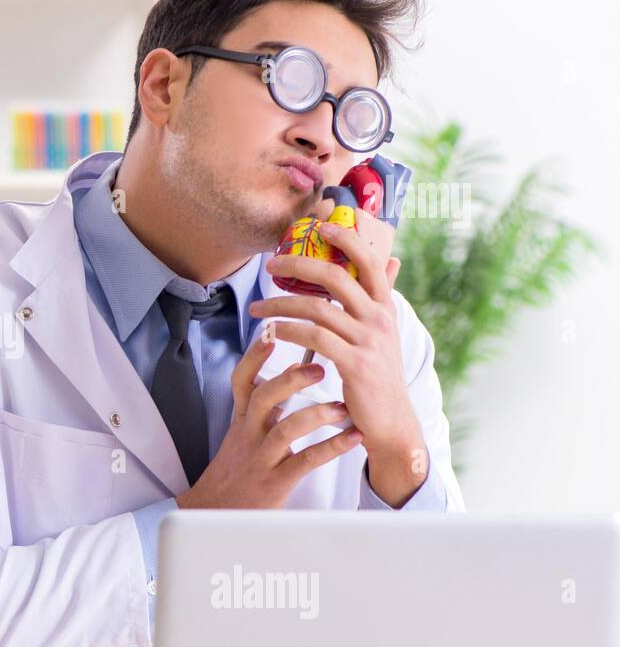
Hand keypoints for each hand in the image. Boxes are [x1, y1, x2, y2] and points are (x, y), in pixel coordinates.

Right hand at [176, 331, 362, 508]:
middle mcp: (249, 436)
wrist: (215, 512)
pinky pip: (304, 461)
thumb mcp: (243, 434)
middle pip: (263, 398)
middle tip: (318, 366)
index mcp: (242, 422)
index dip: (254, 357)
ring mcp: (261, 458)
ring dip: (315, 415)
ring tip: (341, 407)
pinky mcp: (275, 482)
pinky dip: (331, 448)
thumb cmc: (236, 470)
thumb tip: (294, 367)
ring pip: (285, 430)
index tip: (270, 331)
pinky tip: (352, 438)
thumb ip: (267, 403)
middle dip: (290, 380)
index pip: (242, 382)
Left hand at [250, 216, 427, 506]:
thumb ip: (379, 297)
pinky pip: (314, 338)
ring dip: (280, 304)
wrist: (389, 421)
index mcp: (384, 307)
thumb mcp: (382, 332)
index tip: (319, 225)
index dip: (345, 238)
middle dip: (299, 265)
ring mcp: (369, 341)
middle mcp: (379, 318)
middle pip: (336, 277)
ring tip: (256, 309)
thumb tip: (391, 259)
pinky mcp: (355, 364)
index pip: (367, 260)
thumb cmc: (377, 375)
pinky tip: (270, 333)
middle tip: (269, 265)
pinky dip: (288, 331)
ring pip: (318, 308)